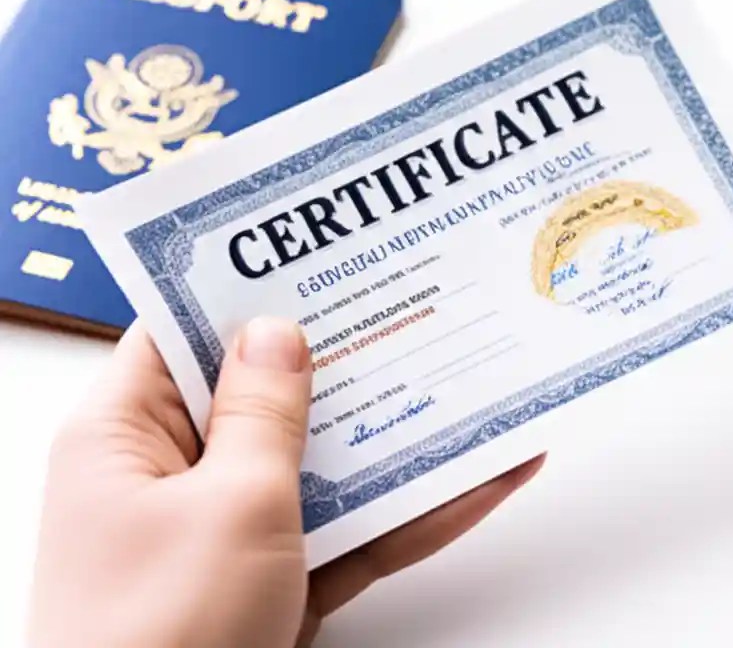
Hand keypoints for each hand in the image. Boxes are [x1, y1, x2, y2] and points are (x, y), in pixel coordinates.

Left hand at [26, 317, 543, 646]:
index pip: (185, 333)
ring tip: (477, 384)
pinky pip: (354, 533)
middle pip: (273, 398)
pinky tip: (482, 482)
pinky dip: (414, 513)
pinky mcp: (278, 585)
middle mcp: (172, 478)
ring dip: (400, 437)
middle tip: (421, 302)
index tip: (321, 248)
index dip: (250, 287)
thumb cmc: (160, 636)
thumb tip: (278, 331)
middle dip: (352, 360)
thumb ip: (265, 412)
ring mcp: (231, 535)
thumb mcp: (228, 504)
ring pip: (327, 466)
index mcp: (125, 438)